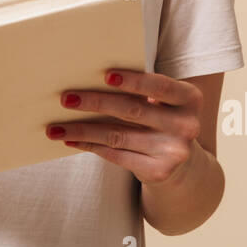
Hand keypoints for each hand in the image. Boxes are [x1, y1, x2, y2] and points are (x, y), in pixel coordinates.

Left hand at [47, 69, 202, 185]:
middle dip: (95, 103)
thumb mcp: (163, 102)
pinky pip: (116, 155)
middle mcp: (186, 125)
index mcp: (190, 99)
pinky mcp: (158, 171)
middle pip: (132, 110)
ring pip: (118, 135)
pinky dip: (90, 146)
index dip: (133, 81)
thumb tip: (90, 79)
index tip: (106, 75)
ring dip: (82, 129)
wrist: (182, 164)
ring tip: (55, 127)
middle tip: (66, 98)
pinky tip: (71, 139)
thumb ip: (142, 91)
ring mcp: (174, 151)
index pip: (160, 86)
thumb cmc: (162, 120)